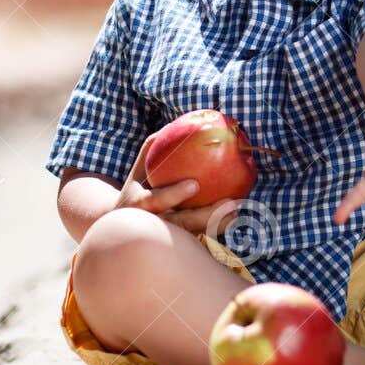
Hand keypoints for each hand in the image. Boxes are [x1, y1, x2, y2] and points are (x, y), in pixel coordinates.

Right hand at [116, 131, 239, 238]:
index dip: (174, 194)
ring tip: (237, 210)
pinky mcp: (179, 241)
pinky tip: (235, 215)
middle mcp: (153, 224)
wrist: (128, 224)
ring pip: (195, 232)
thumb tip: (174, 124)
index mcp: (139, 205)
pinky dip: (218, 226)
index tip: (195, 184)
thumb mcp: (139, 167)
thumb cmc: (138, 186)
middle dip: (207, 216)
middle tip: (230, 203)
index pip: (156, 201)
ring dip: (218, 224)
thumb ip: (152, 147)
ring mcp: (166, 235)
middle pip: (182, 223)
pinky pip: (201, 233)